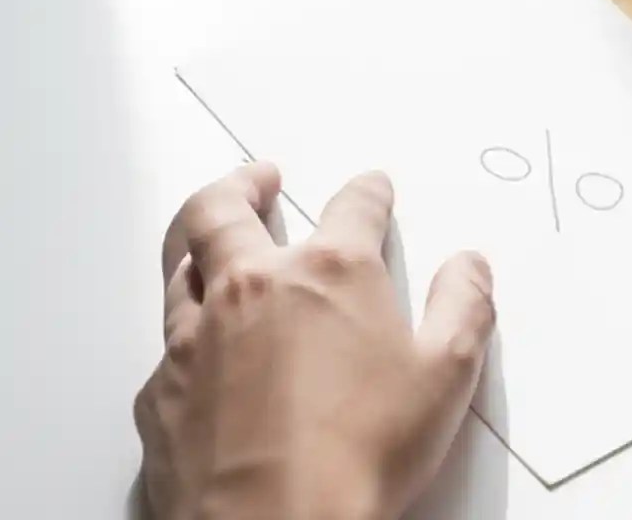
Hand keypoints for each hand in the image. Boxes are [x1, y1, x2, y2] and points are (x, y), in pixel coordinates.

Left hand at [133, 162, 494, 518]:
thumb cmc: (358, 454)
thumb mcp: (445, 376)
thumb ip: (464, 309)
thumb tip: (471, 268)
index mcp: (330, 274)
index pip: (352, 207)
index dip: (368, 192)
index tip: (373, 187)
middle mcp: (254, 288)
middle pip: (225, 209)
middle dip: (242, 183)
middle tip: (259, 177)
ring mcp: (196, 336)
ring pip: (180, 264)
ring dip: (199, 243)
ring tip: (214, 240)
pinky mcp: (160, 387)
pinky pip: (165, 338)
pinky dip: (184, 324)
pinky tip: (200, 343)